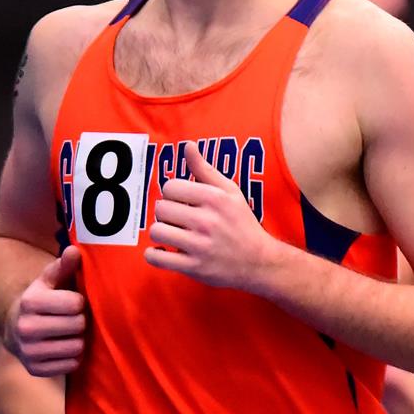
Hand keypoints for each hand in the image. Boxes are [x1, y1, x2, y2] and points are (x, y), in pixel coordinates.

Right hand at [5, 246, 85, 376]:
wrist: (15, 330)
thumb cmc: (40, 302)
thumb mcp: (47, 282)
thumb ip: (62, 267)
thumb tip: (74, 251)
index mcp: (29, 302)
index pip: (75, 304)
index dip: (79, 302)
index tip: (73, 302)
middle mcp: (26, 328)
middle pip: (78, 325)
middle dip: (80, 321)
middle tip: (73, 319)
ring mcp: (29, 351)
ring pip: (76, 347)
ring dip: (78, 340)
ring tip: (69, 333)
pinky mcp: (35, 370)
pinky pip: (71, 365)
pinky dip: (72, 357)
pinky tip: (63, 348)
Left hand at [144, 141, 281, 291]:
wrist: (259, 262)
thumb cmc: (242, 224)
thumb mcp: (230, 192)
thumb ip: (205, 169)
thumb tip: (188, 146)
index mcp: (214, 199)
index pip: (170, 187)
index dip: (172, 194)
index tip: (182, 202)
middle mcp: (206, 221)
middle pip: (161, 208)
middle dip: (166, 213)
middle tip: (178, 219)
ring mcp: (199, 246)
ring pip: (157, 231)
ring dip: (161, 233)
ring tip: (173, 234)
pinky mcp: (193, 267)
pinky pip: (156, 258)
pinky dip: (154, 255)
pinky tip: (164, 251)